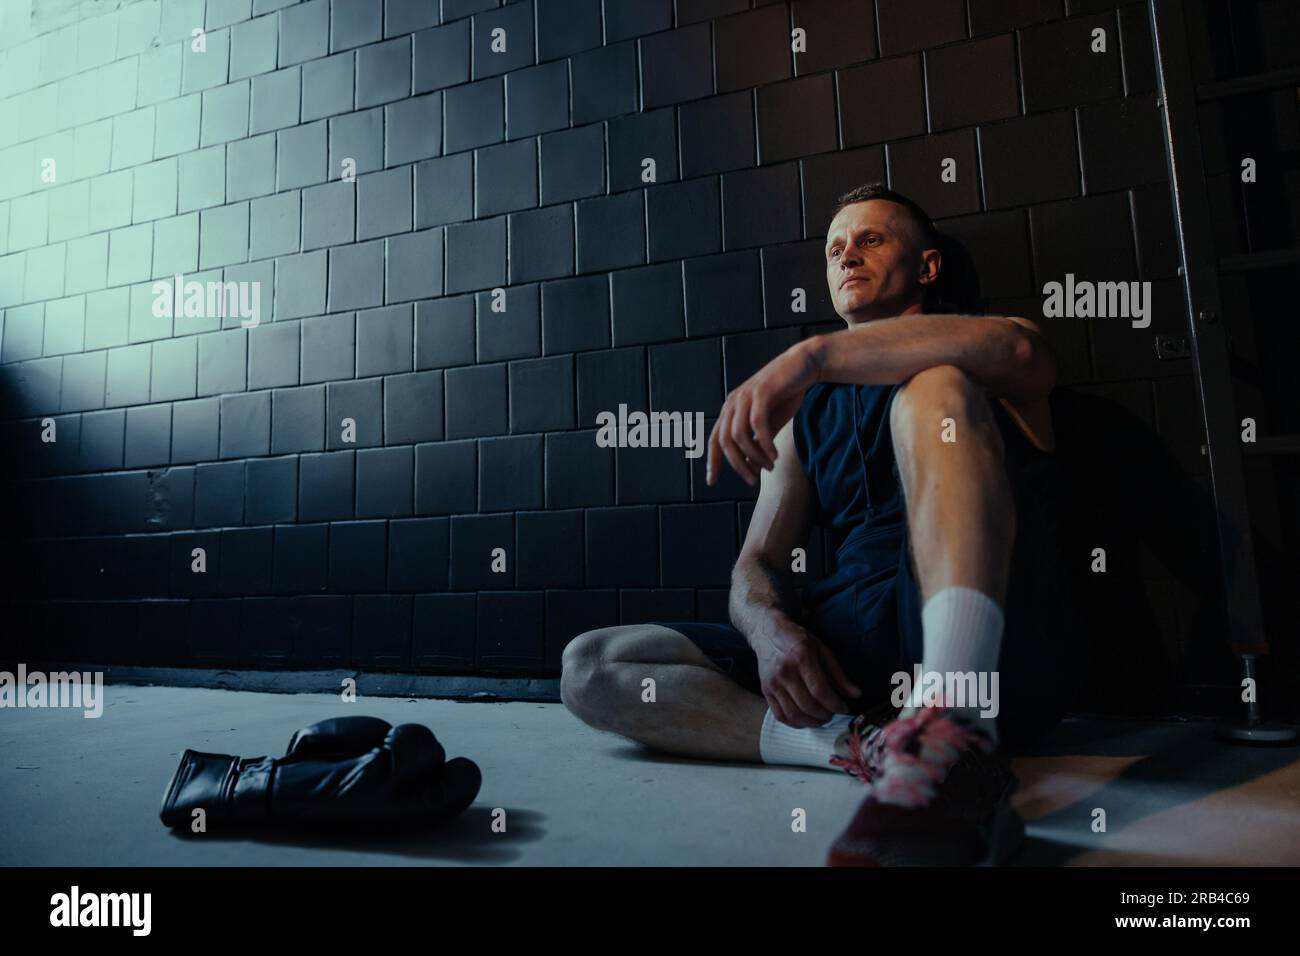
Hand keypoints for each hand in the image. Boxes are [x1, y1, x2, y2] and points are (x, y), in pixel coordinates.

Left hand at [706, 339, 820, 485]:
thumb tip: (751, 469)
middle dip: (737, 465)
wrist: (804, 366)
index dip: (712, 461)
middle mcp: (733, 402)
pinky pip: (757, 425)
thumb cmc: (787, 395)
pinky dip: (764, 443)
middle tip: (752, 480)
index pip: (715, 439)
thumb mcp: (771, 425)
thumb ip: (758, 445)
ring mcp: (746, 396)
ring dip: (754, 456)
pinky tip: (774, 454)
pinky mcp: (761, 392)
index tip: (712, 481)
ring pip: (739, 435)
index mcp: (731, 410)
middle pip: (725, 441)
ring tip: (769, 466)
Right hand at [753, 619, 861, 727]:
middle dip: (825, 715)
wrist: (767, 632)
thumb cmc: (798, 640)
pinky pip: (780, 715)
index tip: (844, 708)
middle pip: (807, 705)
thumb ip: (839, 674)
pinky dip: (795, 723)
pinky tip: (805, 720)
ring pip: (793, 714)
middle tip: (833, 714)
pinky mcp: (765, 690)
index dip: (834, 704)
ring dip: (811, 723)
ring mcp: (772, 682)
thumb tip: (856, 695)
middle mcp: (785, 671)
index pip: (820, 690)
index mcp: (801, 658)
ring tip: (821, 719)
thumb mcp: (822, 649)